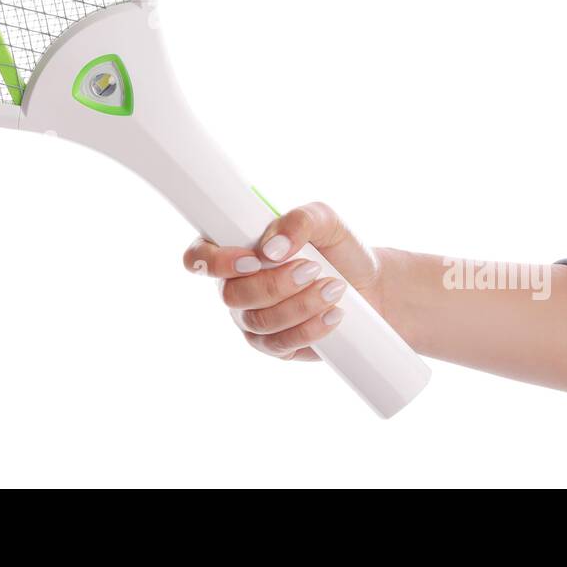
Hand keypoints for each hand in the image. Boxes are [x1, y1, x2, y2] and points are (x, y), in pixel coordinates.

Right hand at [182, 202, 390, 360]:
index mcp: (235, 248)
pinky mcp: (274, 346)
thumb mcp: (325, 220)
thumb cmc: (337, 247)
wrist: (368, 284)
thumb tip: (271, 247)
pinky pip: (280, 344)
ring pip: (258, 320)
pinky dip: (310, 328)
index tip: (254, 259)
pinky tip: (334, 313)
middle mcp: (235, 285)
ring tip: (333, 287)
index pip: (198, 257)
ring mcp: (251, 319)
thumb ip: (297, 221)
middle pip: (231, 294)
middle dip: (275, 283)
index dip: (215, 261)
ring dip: (299, 304)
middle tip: (312, 268)